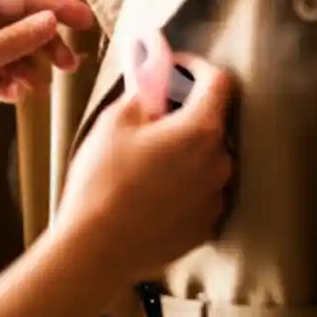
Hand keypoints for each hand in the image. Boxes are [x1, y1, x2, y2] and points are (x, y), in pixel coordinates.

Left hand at [0, 0, 94, 141]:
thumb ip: (13, 41)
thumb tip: (51, 20)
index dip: (60, 8)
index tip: (89, 22)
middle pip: (20, 24)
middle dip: (47, 44)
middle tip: (71, 68)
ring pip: (6, 50)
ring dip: (26, 67)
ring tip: (39, 90)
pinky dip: (4, 82)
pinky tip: (14, 96)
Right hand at [55, 52, 234, 286]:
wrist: (96, 250)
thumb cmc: (103, 182)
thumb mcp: (116, 121)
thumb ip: (145, 88)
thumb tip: (155, 67)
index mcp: (201, 129)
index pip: (218, 81)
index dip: (196, 67)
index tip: (175, 66)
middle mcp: (220, 162)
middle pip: (212, 122)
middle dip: (186, 112)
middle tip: (150, 116)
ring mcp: (215, 197)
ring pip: (207, 158)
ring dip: (185, 150)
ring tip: (146, 160)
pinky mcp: (206, 225)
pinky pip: (201, 191)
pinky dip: (185, 183)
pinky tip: (152, 190)